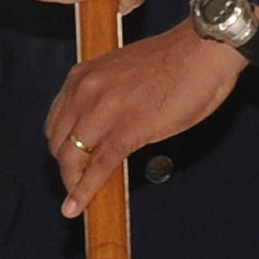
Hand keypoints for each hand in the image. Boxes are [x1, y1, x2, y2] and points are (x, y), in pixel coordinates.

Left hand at [45, 22, 245, 216]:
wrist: (203, 50)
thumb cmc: (174, 61)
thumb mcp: (122, 74)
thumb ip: (105, 98)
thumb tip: (102, 130)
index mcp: (84, 75)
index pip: (56, 121)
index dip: (61, 147)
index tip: (70, 162)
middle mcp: (86, 90)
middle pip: (59, 142)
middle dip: (66, 168)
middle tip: (77, 184)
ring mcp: (105, 110)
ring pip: (73, 157)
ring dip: (72, 183)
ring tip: (76, 201)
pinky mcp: (128, 129)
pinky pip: (99, 167)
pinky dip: (85, 191)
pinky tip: (77, 208)